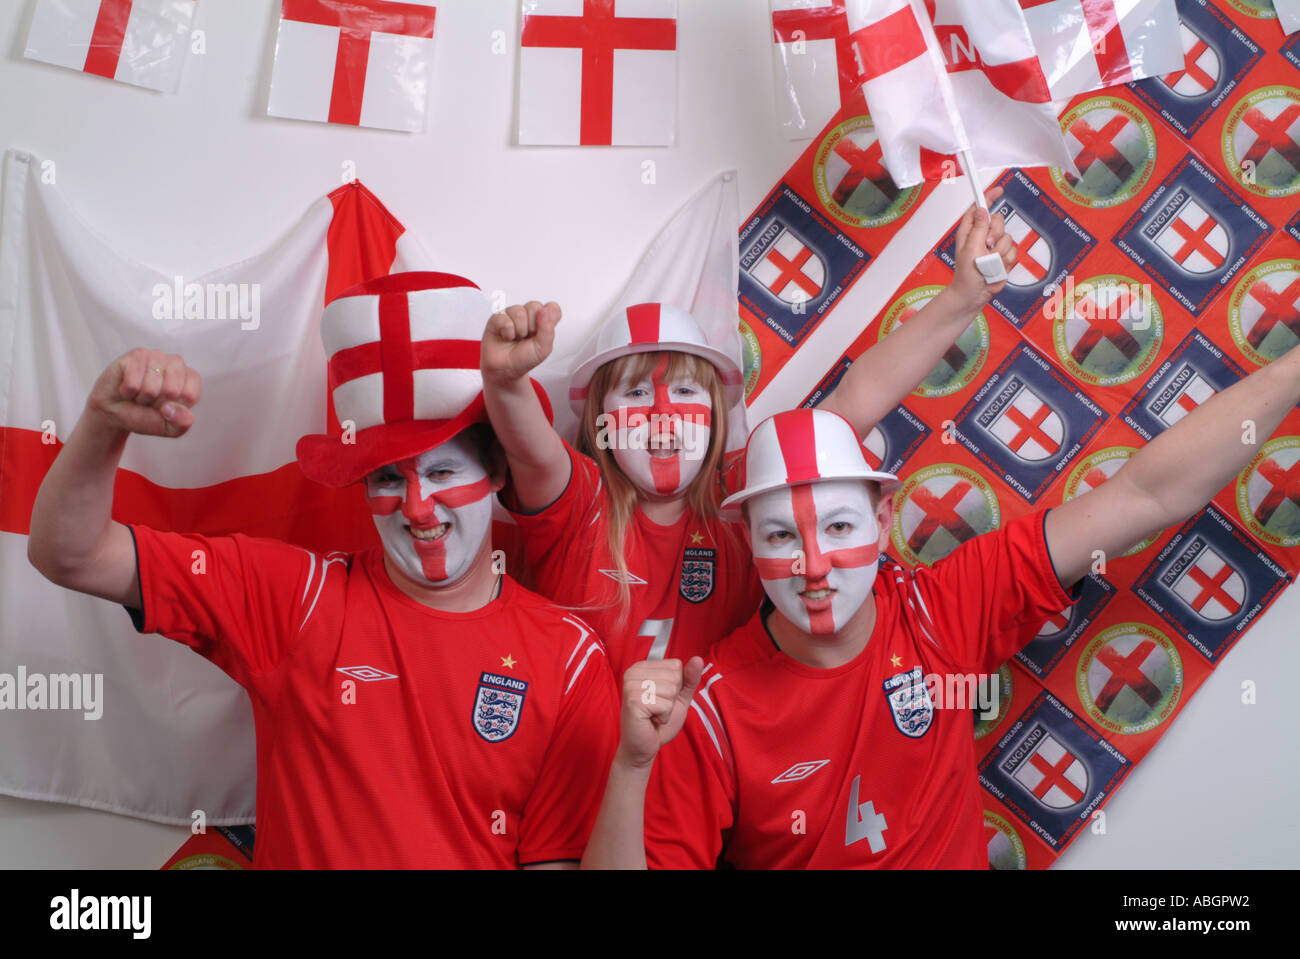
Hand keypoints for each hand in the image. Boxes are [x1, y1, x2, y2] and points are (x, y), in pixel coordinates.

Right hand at [86, 348, 200, 437]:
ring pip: (151, 388)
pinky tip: (128, 388)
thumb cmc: (146, 416)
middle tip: (150, 400)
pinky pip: (133, 383)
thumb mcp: (168, 428)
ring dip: (141, 398)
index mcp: (191, 380)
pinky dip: (128, 392)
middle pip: (171, 390)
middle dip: (156, 403)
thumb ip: (180, 422)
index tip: (165, 407)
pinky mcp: (136, 355)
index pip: (190, 395)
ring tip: (139, 394)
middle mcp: (177, 364)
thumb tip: (172, 409)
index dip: (173, 407)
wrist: (114, 412)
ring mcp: (157, 356)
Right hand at [481, 301, 560, 383]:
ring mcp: (512, 314)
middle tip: (527, 338)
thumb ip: (548, 329)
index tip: (542, 333)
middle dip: (532, 327)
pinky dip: (507, 332)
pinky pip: (504, 318)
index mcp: (543, 320)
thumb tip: (544, 310)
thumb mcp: (543, 349)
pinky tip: (506, 337)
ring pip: (519, 312)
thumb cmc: (524, 358)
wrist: (505, 369)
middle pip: (535, 306)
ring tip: (516, 338)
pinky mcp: (498, 317)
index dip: (549, 319)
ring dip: (519, 331)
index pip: (552, 308)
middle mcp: (528, 315)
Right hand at [616, 657, 703, 769]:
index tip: (660, 698)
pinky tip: (651, 720)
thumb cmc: (658, 721)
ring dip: (667, 708)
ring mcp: (631, 686)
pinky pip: (665, 704)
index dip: (675, 686)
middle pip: (674, 676)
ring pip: (671, 690)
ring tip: (653, 714)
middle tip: (656, 708)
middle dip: (672, 698)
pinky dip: (663, 717)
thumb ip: (689, 678)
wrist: (644, 745)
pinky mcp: (633, 701)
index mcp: (642, 667)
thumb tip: (698, 659)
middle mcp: (633, 672)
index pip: (675, 665)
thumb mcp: (679, 697)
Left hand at [949, 185, 1014, 306]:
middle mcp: (982, 236)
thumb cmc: (967, 275)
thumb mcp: (970, 249)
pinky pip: (1013, 251)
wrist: (975, 294)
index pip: (980, 209)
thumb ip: (978, 229)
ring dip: (999, 252)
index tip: (999, 190)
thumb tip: (982, 210)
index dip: (989, 198)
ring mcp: (994, 247)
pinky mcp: (1004, 256)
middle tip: (987, 246)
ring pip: (1008, 237)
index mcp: (969, 232)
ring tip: (989, 263)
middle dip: (995, 233)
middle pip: (998, 220)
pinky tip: (996, 268)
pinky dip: (1006, 261)